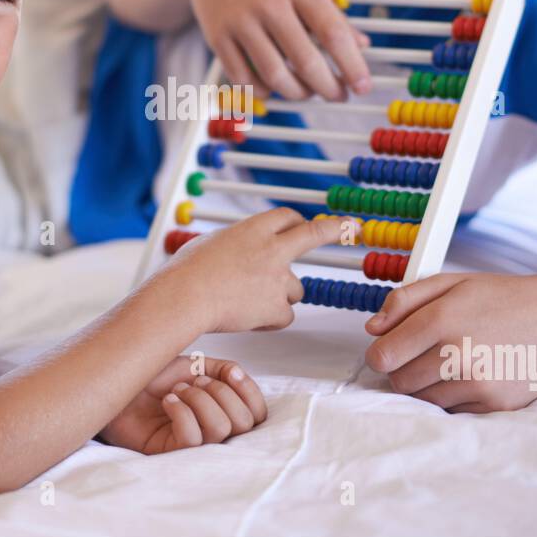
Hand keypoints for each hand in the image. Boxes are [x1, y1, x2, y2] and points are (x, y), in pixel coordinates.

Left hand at [98, 355, 267, 452]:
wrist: (119, 382)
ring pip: (220, 429)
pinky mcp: (172, 452)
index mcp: (223, 409)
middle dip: (222, 393)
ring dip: (200, 400)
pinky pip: (193, 439)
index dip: (251, 393)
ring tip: (178, 391)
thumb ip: (224, 369)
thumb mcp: (195, 365)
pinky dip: (182, 412)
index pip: (257, 414)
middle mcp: (212, 429)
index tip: (231, 372)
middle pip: (244, 423)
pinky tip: (168, 401)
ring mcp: (193, 443)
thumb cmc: (155, 376)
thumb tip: (238, 375)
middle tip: (196, 381)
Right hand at [146, 207, 359, 333]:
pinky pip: (284, 315)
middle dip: (336, 229)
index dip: (297, 223)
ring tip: (246, 301)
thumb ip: (236, 243)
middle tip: (352, 228)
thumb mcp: (211, 242)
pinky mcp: (278, 307)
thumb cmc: (187, 272)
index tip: (305, 224)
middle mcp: (272, 249)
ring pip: (295, 289)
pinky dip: (269, 319)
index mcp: (253, 228)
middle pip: (314, 234)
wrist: (184, 297)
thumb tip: (241, 247)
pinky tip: (247, 317)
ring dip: (279, 296)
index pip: (287, 217)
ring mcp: (278, 278)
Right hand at [171, 0, 370, 100]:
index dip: (352, 66)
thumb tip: (362, 46)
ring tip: (308, 92)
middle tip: (339, 96)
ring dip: (298, 93)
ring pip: (275, 74)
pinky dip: (263, 90)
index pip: (333, 33)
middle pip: (306, 60)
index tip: (363, 87)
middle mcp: (269, 3)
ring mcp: (240, 21)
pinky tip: (274, 88)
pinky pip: (242, 78)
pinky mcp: (217, 36)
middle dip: (329, 88)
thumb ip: (331, 13)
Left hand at [363, 272, 536, 412]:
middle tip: (423, 354)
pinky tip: (471, 373)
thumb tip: (372, 328)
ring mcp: (479, 382)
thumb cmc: (503, 298)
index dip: (380, 354)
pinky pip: (452, 410)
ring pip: (424, 399)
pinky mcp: (495, 403)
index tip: (388, 350)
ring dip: (427, 385)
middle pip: (400, 382)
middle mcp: (459, 354)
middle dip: (403, 370)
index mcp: (442, 319)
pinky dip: (453, 395)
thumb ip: (405, 300)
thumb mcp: (452, 283)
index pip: (383, 356)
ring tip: (450, 362)